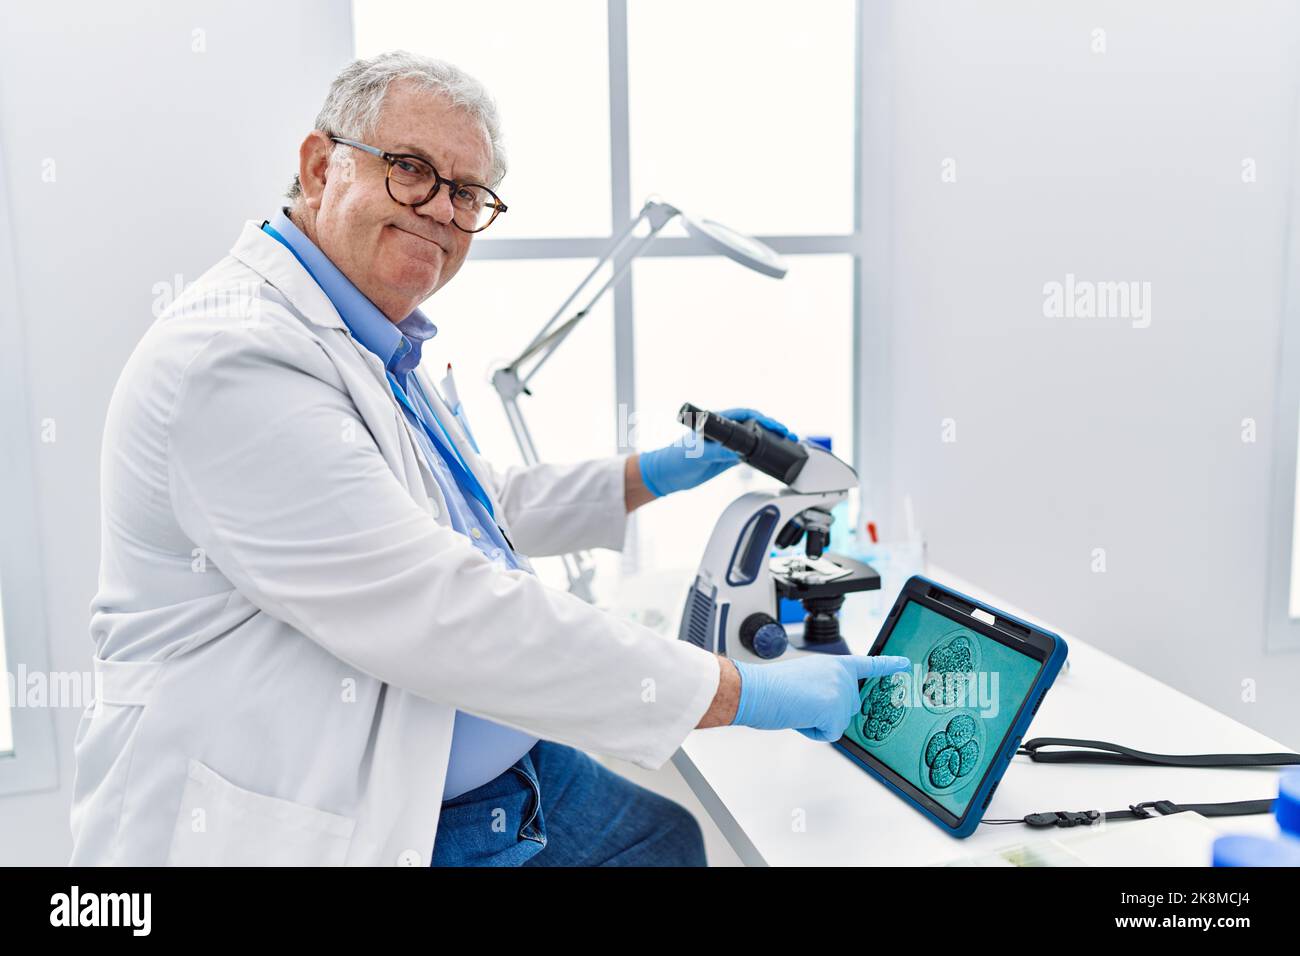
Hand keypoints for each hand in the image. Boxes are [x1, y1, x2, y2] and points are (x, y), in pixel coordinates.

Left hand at [637, 408, 795, 497]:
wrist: (665, 476)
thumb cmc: (674, 459)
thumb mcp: (696, 455)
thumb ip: (716, 453)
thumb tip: (738, 454)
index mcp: (715, 422)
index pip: (744, 414)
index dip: (762, 418)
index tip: (775, 426)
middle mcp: (722, 431)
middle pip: (753, 424)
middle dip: (772, 427)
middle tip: (787, 434)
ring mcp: (725, 444)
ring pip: (752, 438)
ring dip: (769, 440)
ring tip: (786, 444)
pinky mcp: (726, 458)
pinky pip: (748, 453)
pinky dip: (761, 454)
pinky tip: (771, 457)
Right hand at [730, 653, 910, 741]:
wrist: (757, 690)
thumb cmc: (771, 686)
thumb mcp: (806, 676)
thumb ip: (826, 685)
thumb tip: (831, 705)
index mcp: (834, 663)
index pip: (867, 664)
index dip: (888, 665)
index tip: (905, 664)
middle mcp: (842, 675)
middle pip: (849, 706)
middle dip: (829, 711)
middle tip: (803, 702)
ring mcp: (841, 692)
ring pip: (840, 721)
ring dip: (819, 721)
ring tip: (798, 706)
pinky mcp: (836, 711)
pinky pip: (831, 734)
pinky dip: (814, 732)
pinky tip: (800, 716)